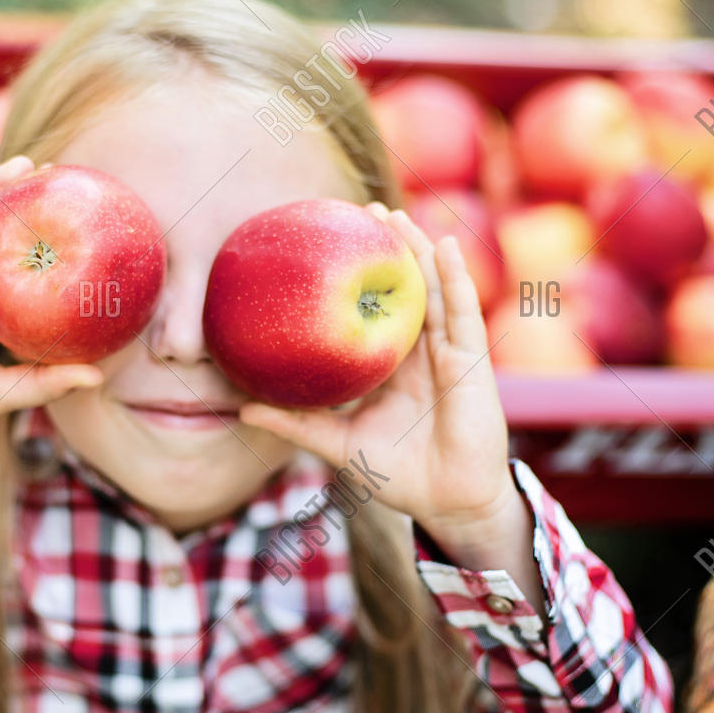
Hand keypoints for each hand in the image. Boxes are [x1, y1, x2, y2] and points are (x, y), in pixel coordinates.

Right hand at [0, 156, 103, 455]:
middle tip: (67, 188)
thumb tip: (96, 375)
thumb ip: (46, 381)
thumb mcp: (2, 392)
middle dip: (27, 213)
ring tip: (36, 168)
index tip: (82, 235)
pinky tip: (2, 176)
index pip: (18, 278)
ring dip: (2, 192)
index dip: (44, 254)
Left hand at [238, 204, 517, 537]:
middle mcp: (418, 353)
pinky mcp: (471, 361)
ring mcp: (447, 353)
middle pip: (402, 290)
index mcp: (390, 367)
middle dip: (386, 250)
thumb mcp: (338, 444)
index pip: (372, 312)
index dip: (356, 279)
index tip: (330, 244)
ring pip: (431, 290)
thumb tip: (242, 411)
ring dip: (417, 250)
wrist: (448, 502)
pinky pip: (462, 312)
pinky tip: (444, 245)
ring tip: (394, 216)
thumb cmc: (399, 474)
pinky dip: (454, 277)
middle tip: (361, 210)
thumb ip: (297, 425)